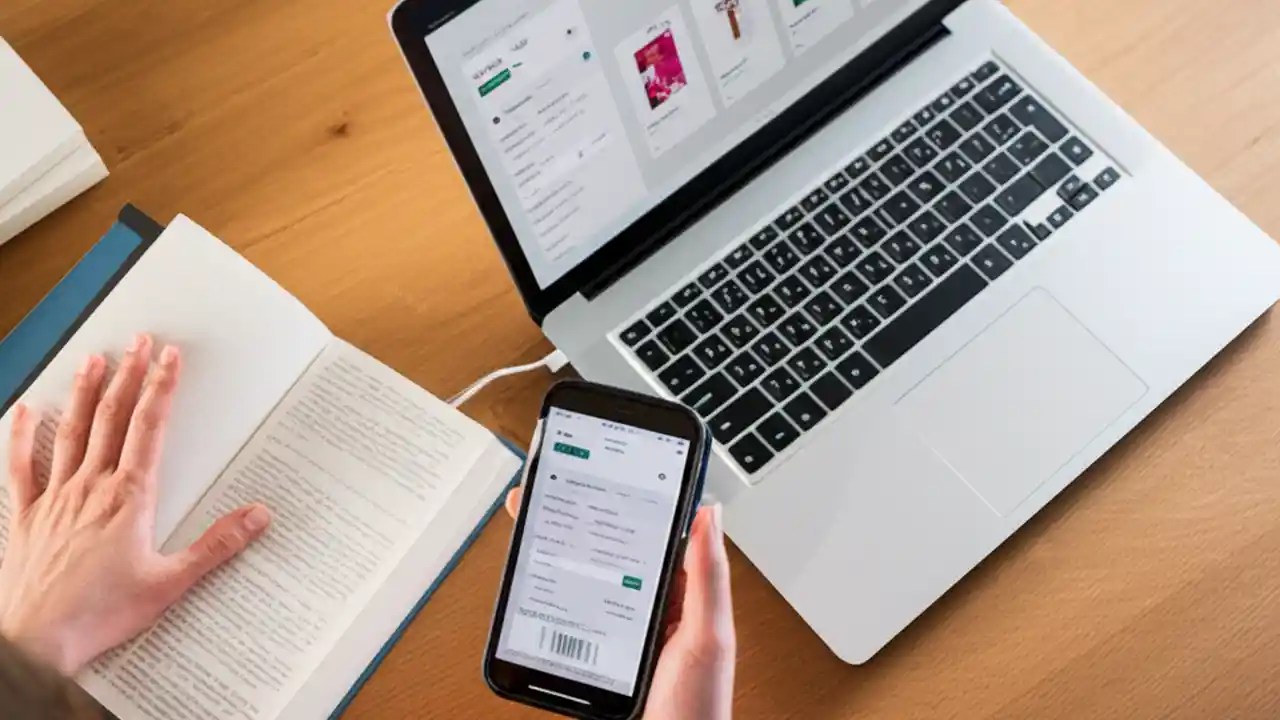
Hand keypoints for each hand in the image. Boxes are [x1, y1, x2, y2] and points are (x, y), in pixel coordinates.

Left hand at [0, 335, 270, 674]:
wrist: (36, 641)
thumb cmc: (100, 614)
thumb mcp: (171, 583)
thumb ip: (216, 546)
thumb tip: (258, 516)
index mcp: (130, 499)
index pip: (149, 428)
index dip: (161, 388)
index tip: (170, 357)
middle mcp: (91, 488)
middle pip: (112, 418)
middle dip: (129, 376)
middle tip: (139, 342)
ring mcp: (55, 498)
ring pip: (71, 432)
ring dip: (84, 393)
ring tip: (94, 360)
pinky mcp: (27, 517)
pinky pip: (23, 466)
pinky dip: (24, 435)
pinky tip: (27, 410)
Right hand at [504, 487, 734, 719]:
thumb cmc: (699, 711)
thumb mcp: (707, 639)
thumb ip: (709, 579)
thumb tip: (710, 515)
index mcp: (682, 595)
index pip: (655, 533)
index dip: (628, 500)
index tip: (602, 471)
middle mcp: (651, 607)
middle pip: (610, 551)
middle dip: (578, 520)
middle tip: (545, 494)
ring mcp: (623, 632)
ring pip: (586, 580)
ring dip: (557, 554)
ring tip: (531, 526)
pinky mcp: (598, 656)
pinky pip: (571, 616)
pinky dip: (548, 597)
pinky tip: (530, 583)